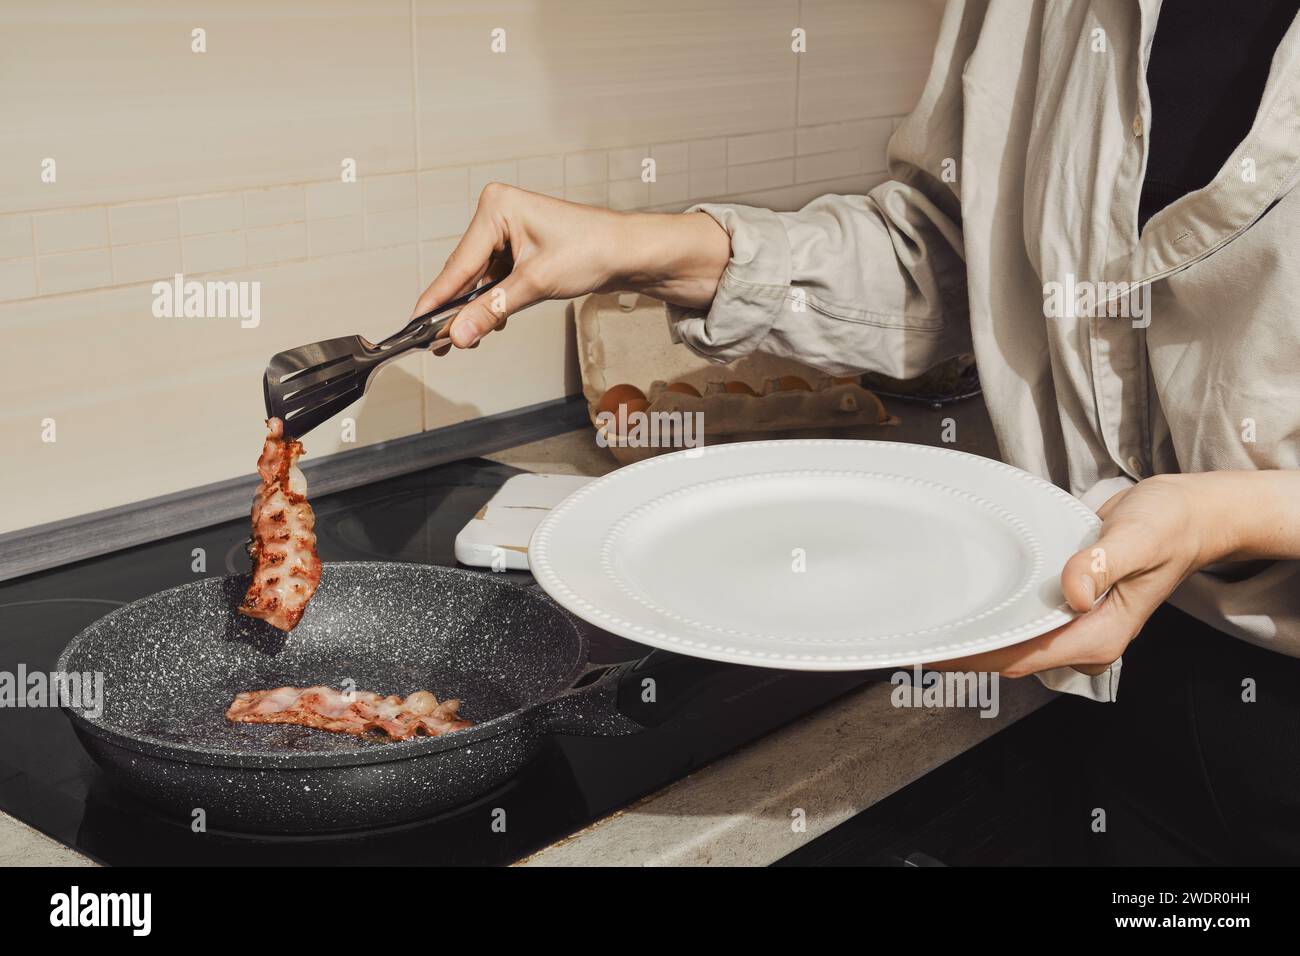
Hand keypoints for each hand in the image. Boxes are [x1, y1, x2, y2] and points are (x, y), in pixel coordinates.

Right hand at [410, 183, 730, 351]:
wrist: (628, 253)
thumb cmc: (592, 251)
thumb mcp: (535, 284)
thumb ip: (492, 310)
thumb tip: (459, 333)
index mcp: (496, 207)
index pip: (459, 262)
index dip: (437, 298)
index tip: (416, 323)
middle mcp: (497, 213)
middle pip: (465, 271)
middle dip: (457, 309)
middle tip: (439, 343)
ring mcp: (507, 230)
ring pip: (478, 279)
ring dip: (476, 309)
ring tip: (467, 338)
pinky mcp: (518, 247)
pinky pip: (494, 279)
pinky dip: (492, 303)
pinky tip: (490, 322)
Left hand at [929, 474, 1215, 677]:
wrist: (1186, 516)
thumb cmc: (1169, 524)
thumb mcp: (1140, 535)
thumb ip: (1105, 562)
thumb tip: (1074, 591)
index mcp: (1100, 634)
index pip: (1022, 656)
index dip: (975, 657)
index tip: (934, 651)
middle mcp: (1084, 637)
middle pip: (1008, 656)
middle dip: (961, 652)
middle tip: (910, 638)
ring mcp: (1074, 625)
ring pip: (1010, 641)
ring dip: (970, 635)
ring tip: (920, 626)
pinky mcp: (1065, 607)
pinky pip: (1019, 620)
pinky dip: (989, 616)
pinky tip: (957, 604)